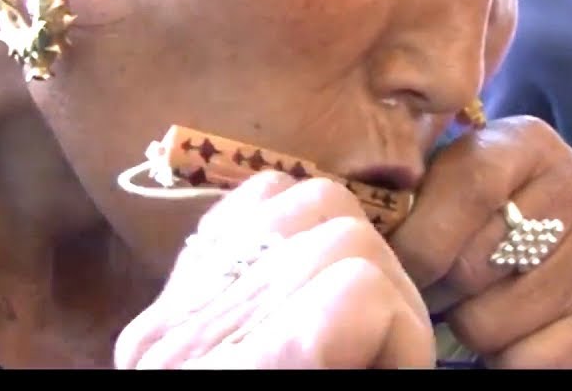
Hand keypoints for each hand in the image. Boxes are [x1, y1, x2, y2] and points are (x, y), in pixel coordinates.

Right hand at [114, 172, 434, 368]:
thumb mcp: (261, 350)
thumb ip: (276, 301)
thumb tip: (340, 234)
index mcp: (170, 320)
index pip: (265, 198)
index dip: (338, 250)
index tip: (348, 330)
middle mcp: (166, 328)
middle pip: (316, 204)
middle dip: (374, 272)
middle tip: (371, 351)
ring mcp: (202, 343)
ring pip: (347, 237)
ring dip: (394, 308)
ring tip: (371, 363)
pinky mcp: (262, 360)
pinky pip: (364, 290)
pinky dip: (405, 337)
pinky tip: (382, 374)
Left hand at [390, 116, 571, 367]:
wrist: (559, 254)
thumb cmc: (476, 217)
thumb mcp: (444, 184)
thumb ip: (412, 191)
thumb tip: (352, 219)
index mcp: (529, 142)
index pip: (471, 185)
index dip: (419, 239)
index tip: (394, 267)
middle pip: (474, 262)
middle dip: (436, 289)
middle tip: (433, 290)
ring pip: (493, 321)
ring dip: (467, 327)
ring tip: (469, 308)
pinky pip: (533, 361)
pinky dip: (504, 360)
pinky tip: (504, 336)